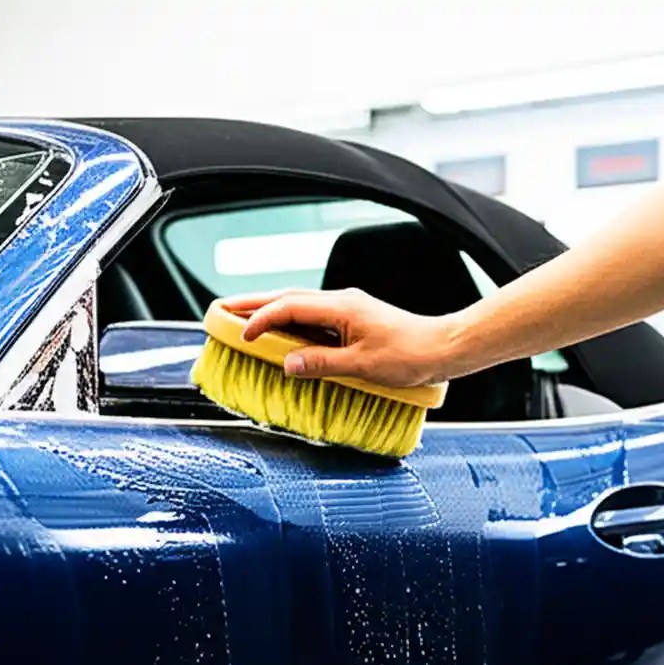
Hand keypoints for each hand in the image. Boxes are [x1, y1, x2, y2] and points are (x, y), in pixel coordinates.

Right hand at [223, 288, 462, 386]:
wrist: (442, 348)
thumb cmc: (410, 356)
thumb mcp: (364, 366)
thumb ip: (323, 364)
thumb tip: (288, 364)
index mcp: (341, 307)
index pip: (290, 306)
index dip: (261, 318)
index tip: (240, 334)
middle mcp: (341, 302)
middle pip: (287, 298)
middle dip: (252, 304)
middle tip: (220, 310)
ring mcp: (346, 309)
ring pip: (297, 305)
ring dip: (268, 311)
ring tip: (240, 319)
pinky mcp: (352, 319)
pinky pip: (311, 316)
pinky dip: (288, 322)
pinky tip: (279, 333)